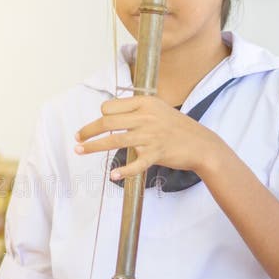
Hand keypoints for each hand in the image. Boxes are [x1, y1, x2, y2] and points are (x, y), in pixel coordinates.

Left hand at [74, 95, 222, 180]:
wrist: (201, 144)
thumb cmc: (176, 127)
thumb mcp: (158, 109)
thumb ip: (136, 109)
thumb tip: (110, 113)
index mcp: (145, 103)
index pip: (110, 106)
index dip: (100, 116)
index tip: (97, 125)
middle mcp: (146, 117)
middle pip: (107, 122)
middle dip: (88, 131)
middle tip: (77, 138)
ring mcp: (150, 136)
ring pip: (114, 141)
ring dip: (92, 147)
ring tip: (79, 150)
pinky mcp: (156, 154)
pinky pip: (135, 164)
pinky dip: (124, 171)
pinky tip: (113, 176)